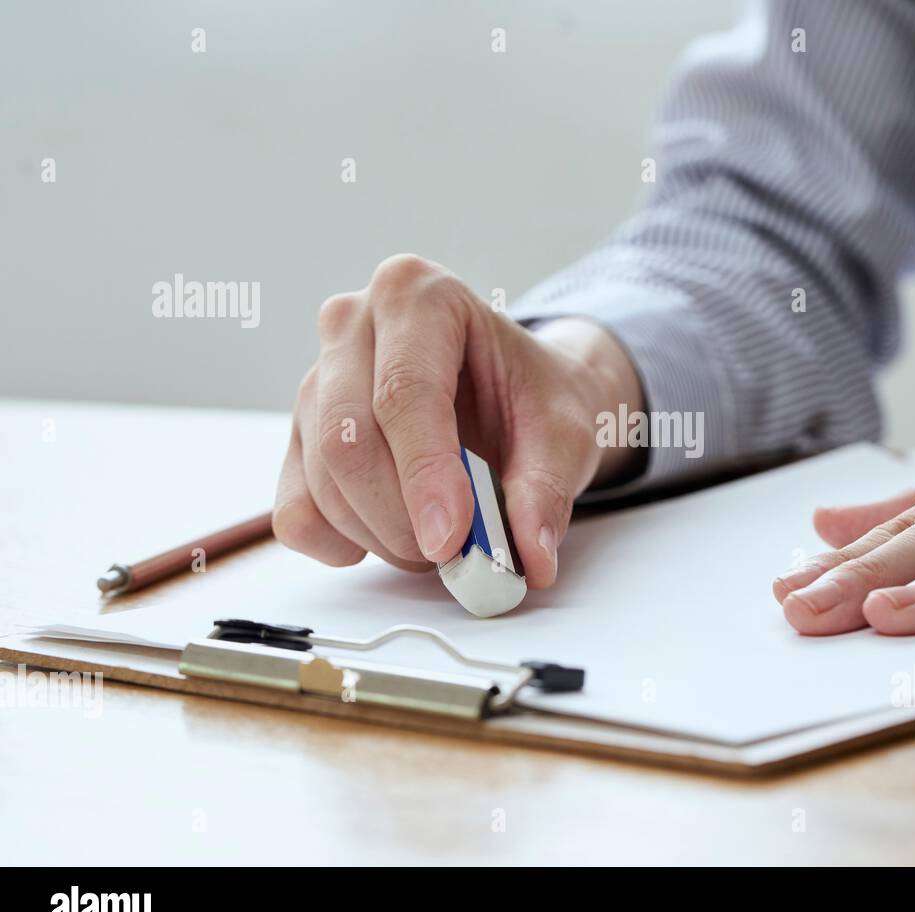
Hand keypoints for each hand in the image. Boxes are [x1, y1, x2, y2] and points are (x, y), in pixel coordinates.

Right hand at [273, 254, 642, 584]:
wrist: (515, 393)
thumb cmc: (533, 395)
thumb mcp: (565, 432)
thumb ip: (547, 490)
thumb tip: (530, 558)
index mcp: (419, 295)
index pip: (404, 393)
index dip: (424, 475)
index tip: (451, 539)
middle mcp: (352, 322)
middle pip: (348, 439)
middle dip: (402, 517)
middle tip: (456, 555)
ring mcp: (316, 378)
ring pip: (322, 479)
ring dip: (382, 535)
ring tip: (442, 544)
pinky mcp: (299, 435)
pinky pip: (294, 509)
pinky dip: (338, 543)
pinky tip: (386, 540)